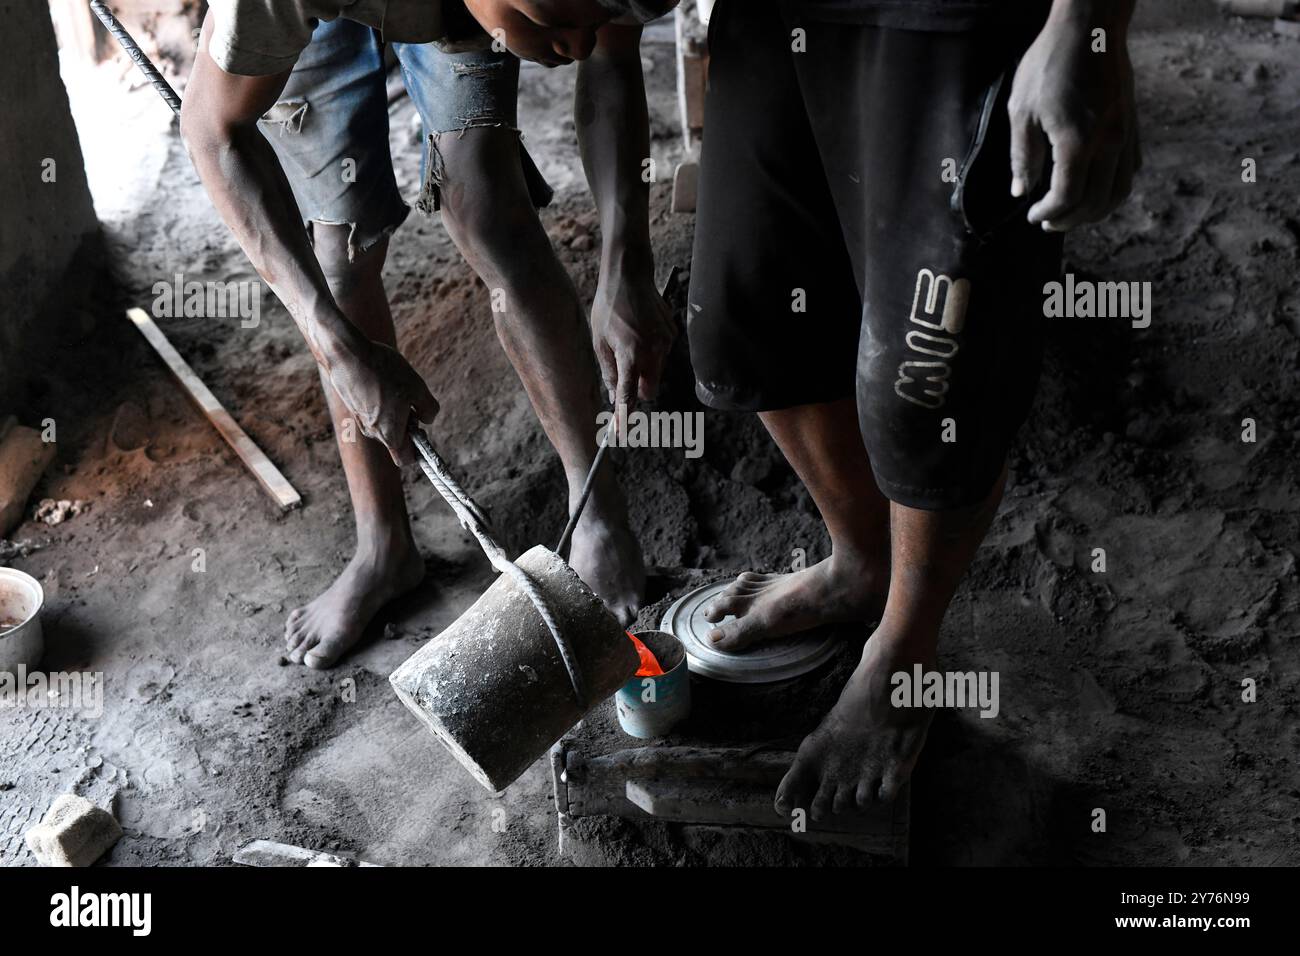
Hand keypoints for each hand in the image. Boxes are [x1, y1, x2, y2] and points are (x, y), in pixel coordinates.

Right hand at [321, 334, 438, 465]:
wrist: (347, 353)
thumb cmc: (384, 371)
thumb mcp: (418, 388)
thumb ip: (428, 409)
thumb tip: (426, 419)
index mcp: (389, 434)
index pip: (405, 459)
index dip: (418, 450)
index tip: (422, 431)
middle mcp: (372, 433)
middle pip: (396, 439)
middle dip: (407, 423)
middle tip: (410, 398)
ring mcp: (360, 420)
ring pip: (384, 423)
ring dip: (394, 410)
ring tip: (394, 385)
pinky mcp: (353, 406)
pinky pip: (373, 411)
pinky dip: (381, 401)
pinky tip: (381, 379)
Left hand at [592, 268, 676, 421]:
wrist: (630, 276)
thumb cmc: (609, 308)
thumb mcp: (599, 341)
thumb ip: (609, 372)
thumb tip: (616, 397)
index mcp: (630, 354)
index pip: (629, 396)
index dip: (624, 417)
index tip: (619, 433)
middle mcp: (653, 351)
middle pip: (649, 389)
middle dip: (638, 389)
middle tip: (622, 374)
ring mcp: (666, 343)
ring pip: (656, 372)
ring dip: (644, 367)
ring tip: (628, 339)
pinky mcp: (673, 335)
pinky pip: (662, 355)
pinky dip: (652, 352)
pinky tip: (640, 331)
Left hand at [1008, 2, 1139, 231]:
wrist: (1090, 29)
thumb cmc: (1049, 65)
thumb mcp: (1022, 111)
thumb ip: (1022, 156)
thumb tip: (1020, 191)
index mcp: (1078, 142)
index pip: (1068, 197)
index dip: (1049, 213)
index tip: (1032, 215)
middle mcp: (1109, 143)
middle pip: (1097, 202)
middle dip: (1071, 219)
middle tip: (1048, 222)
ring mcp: (1126, 134)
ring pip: (1120, 190)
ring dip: (1096, 210)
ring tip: (1071, 213)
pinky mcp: (1133, 126)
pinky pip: (1130, 170)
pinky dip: (1113, 188)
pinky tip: (1093, 187)